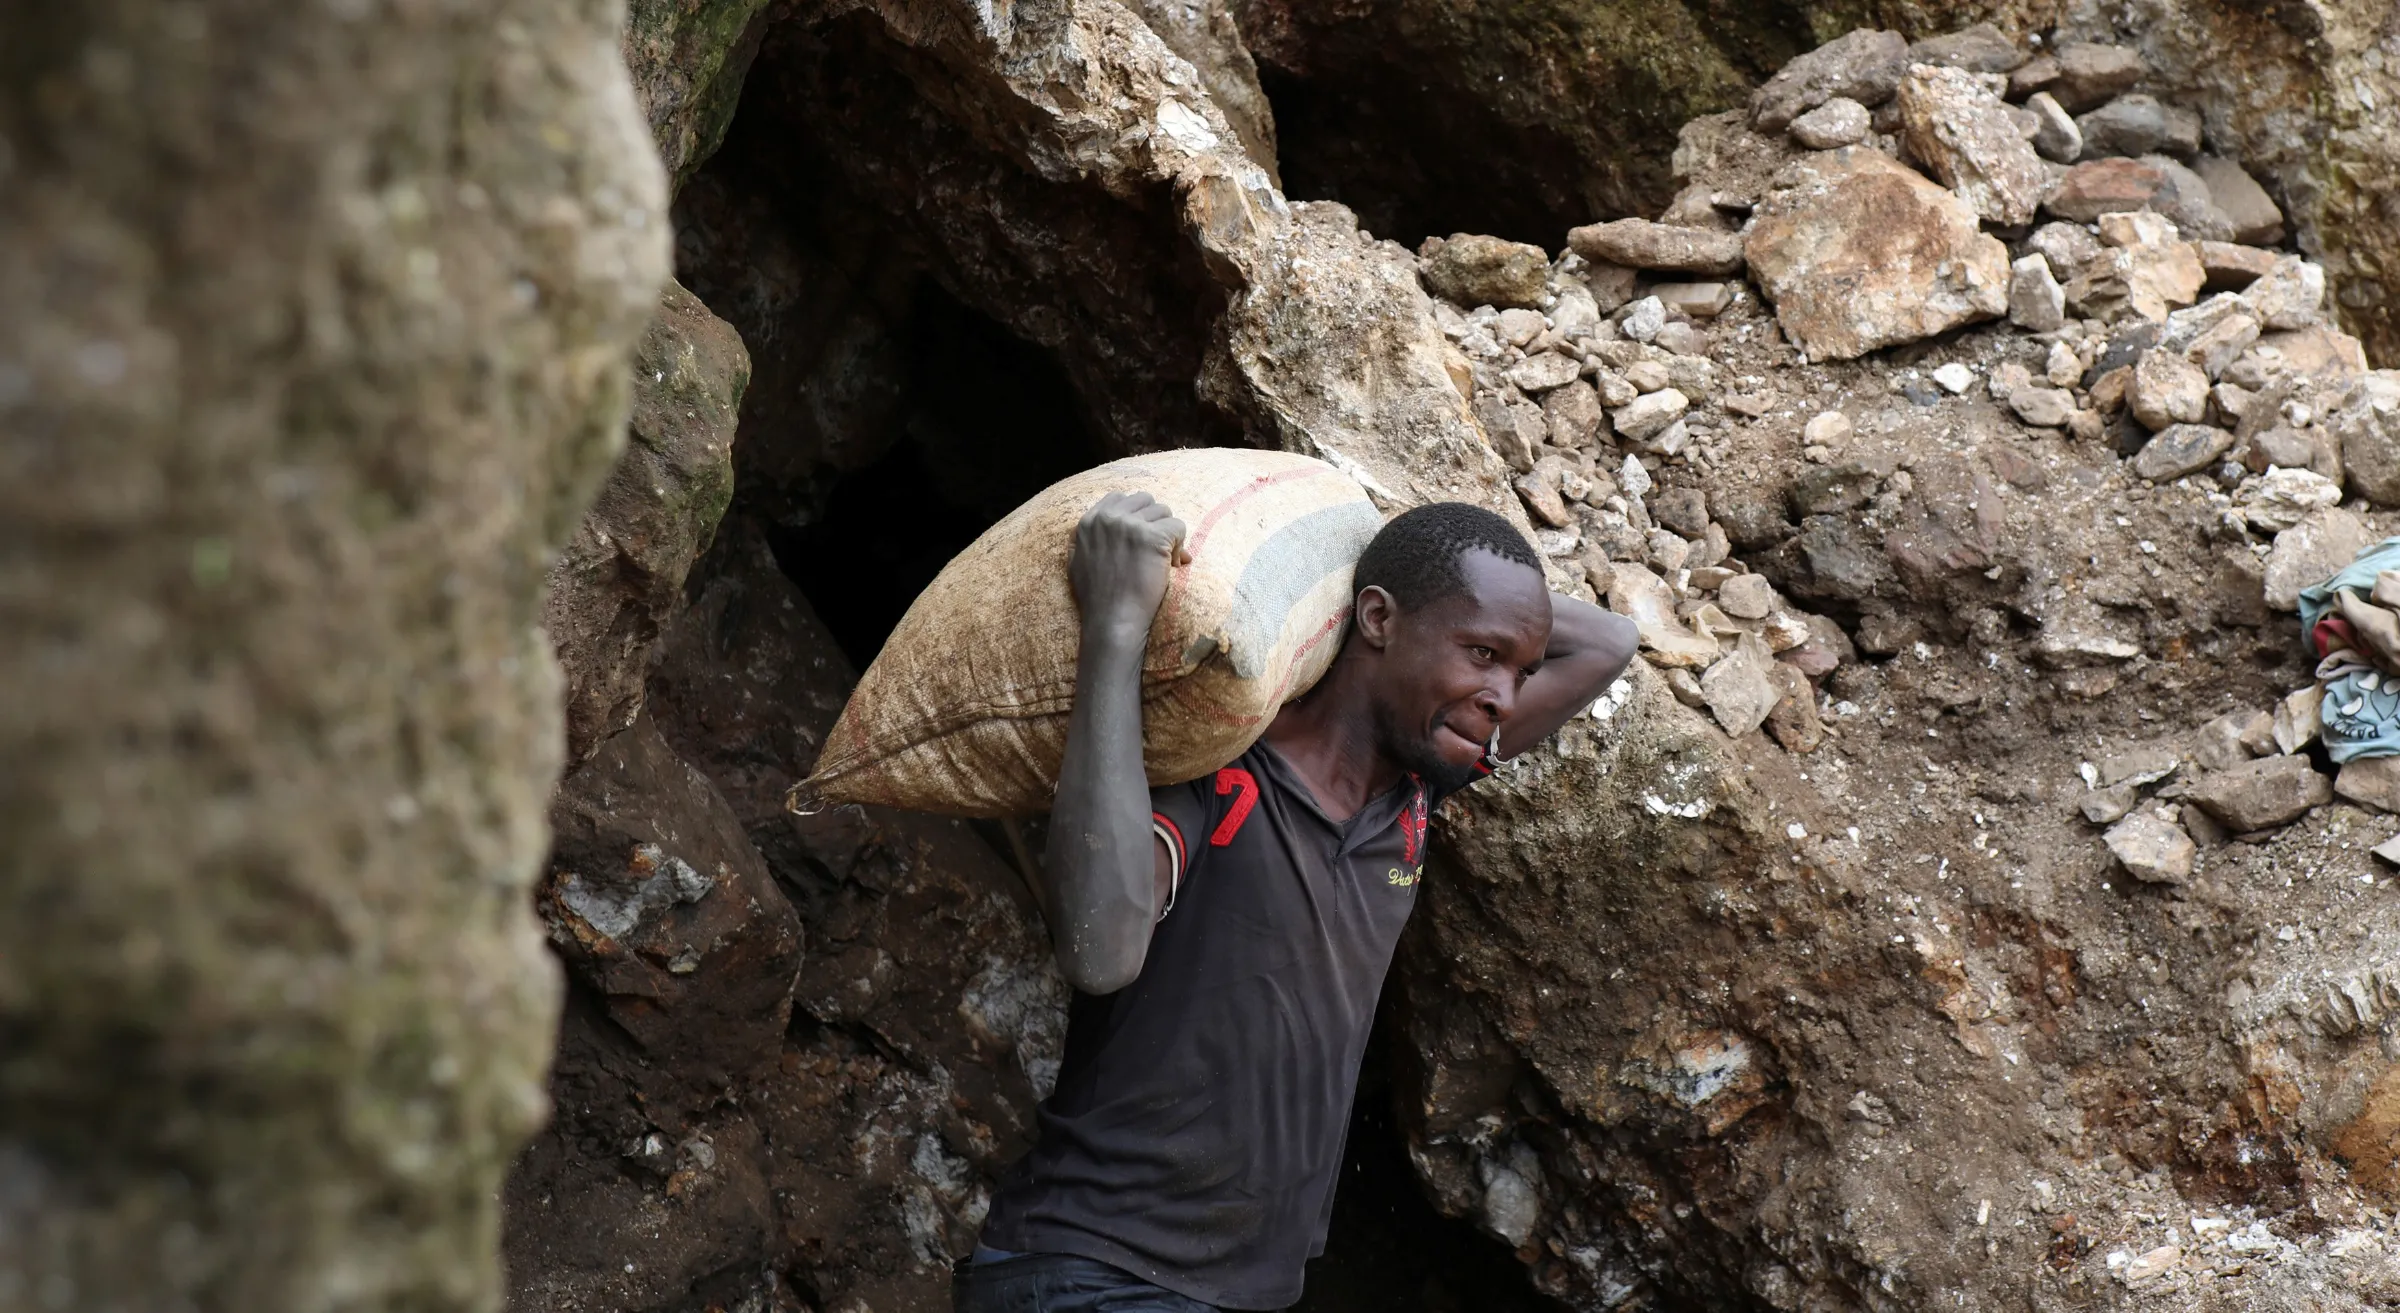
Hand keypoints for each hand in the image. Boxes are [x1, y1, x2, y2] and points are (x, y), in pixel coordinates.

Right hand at [1069, 491, 1186, 644]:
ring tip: (1165, 560)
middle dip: (1154, 521)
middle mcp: (1109, 518)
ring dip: (1168, 534)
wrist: (1112, 622)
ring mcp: (1131, 526)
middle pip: (1145, 500)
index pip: (1119, 497)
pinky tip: (1173, 565)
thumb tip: (1100, 529)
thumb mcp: (1076, 563)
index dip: (1135, 514)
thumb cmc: (1096, 601)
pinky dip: (1181, 546)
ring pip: (1165, 512)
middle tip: (1156, 548)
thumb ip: (1085, 540)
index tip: (1141, 535)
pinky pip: (1179, 528)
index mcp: (1090, 521)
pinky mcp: (1153, 538)